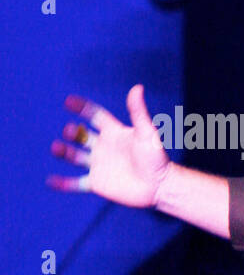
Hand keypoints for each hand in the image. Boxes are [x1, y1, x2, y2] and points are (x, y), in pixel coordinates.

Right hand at [49, 84, 172, 206]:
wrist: (161, 186)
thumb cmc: (157, 159)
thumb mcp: (147, 133)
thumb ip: (138, 112)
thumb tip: (137, 87)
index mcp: (114, 132)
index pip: (95, 116)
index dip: (82, 107)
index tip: (68, 101)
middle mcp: (103, 147)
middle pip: (80, 135)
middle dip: (73, 132)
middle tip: (71, 132)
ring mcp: (98, 164)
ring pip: (74, 156)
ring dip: (63, 151)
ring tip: (56, 148)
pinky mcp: (97, 183)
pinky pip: (76, 183)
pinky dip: (63, 183)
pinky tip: (51, 181)